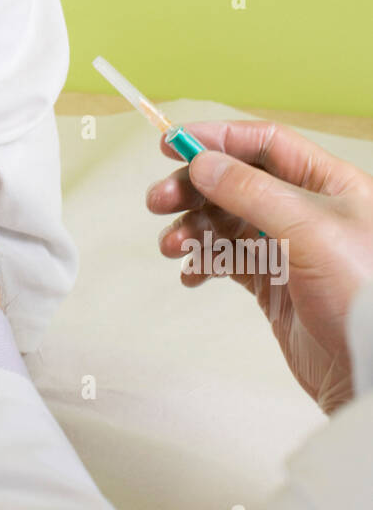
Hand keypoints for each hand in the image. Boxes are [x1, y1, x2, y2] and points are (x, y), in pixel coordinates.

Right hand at [146, 119, 372, 412]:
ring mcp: (288, 248)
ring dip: (192, 228)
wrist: (369, 370)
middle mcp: (307, 210)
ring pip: (225, 222)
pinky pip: (227, 260)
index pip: (265, 144)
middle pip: (236, 182)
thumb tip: (202, 163)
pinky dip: (204, 262)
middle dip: (193, 188)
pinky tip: (191, 274)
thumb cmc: (362, 296)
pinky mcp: (273, 284)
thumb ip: (251, 191)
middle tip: (158, 202)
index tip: (173, 144)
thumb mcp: (309, 229)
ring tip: (171, 247)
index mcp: (328, 183)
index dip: (218, 139)